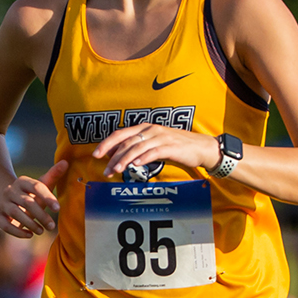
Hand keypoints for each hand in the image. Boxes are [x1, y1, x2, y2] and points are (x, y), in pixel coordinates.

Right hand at [0, 159, 66, 237]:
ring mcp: (2, 203)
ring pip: (16, 213)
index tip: (58, 209)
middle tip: (52, 226)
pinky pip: (5, 225)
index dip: (48, 197)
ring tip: (42, 231)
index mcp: (22, 181)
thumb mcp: (41, 184)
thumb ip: (53, 175)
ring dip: (31, 224)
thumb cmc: (29, 193)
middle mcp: (11, 191)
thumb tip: (65, 162)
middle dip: (41, 215)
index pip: (36, 187)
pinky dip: (17, 232)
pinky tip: (29, 235)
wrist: (5, 198)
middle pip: (27, 202)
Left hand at [95, 123, 218, 179]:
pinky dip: (143, 159)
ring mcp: (161, 137)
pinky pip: (153, 152)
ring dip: (125, 160)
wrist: (201, 147)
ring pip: (137, 147)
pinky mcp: (170, 147)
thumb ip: (139, 147)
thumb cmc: (177, 147)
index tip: (96, 155)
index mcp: (145, 127)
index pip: (120, 134)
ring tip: (116, 170)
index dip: (106, 144)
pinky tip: (136, 165)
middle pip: (126, 141)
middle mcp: (151, 130)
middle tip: (105, 170)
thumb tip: (121, 157)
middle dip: (113, 156)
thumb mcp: (155, 143)